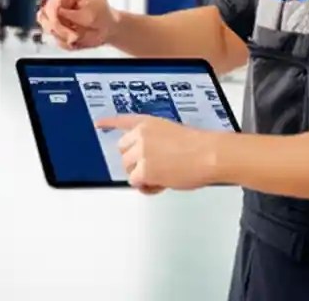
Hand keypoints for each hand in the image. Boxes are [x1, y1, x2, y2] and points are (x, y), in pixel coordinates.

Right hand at [35, 0, 118, 50]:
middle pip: (48, 10)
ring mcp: (55, 16)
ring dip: (63, 34)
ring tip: (77, 36)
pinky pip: (55, 39)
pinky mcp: (56, 31)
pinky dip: (66, 42)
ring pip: (48, 26)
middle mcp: (60, 1)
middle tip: (72, 34)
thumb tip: (60, 13)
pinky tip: (76, 39)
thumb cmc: (102, 13)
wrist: (105, 29)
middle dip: (58, 24)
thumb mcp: (96, 11)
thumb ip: (77, 13)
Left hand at [94, 114, 220, 193]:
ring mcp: (141, 151)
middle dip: (134, 161)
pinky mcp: (144, 169)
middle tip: (153, 167)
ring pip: (128, 169)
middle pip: (123, 151)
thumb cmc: (200, 146)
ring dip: (142, 175)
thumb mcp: (173, 134)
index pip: (124, 120)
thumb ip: (155, 141)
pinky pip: (136, 182)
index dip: (109, 122)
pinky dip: (147, 187)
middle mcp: (141, 134)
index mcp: (149, 123)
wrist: (210, 154)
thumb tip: (148, 161)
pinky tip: (162, 184)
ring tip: (162, 176)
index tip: (99, 124)